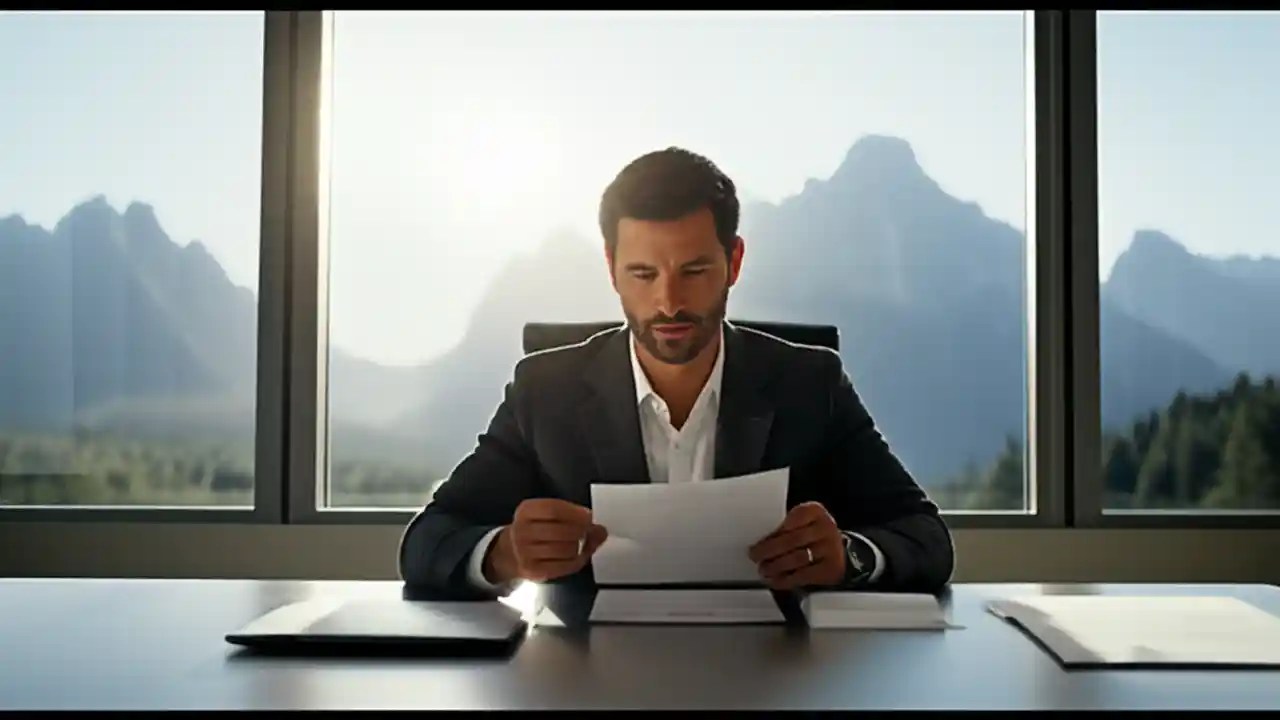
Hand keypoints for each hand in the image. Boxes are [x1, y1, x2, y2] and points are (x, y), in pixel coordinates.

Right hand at [484, 498, 607, 584]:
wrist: (508, 552)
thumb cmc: (534, 529)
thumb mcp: (547, 516)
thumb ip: (573, 518)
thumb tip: (601, 531)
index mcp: (526, 511)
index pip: (554, 509)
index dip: (575, 513)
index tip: (589, 516)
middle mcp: (522, 531)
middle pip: (560, 531)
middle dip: (581, 531)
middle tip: (590, 531)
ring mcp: (525, 553)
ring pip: (564, 550)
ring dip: (580, 548)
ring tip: (583, 544)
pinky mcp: (532, 571)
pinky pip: (562, 567)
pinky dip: (576, 562)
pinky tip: (578, 556)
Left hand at [748, 501, 845, 590]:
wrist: (836, 552)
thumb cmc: (811, 535)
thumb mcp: (801, 523)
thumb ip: (784, 527)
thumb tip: (759, 542)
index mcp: (815, 511)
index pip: (793, 518)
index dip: (775, 531)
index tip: (757, 540)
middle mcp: (826, 528)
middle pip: (793, 539)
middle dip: (769, 550)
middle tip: (755, 555)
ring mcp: (831, 549)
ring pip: (797, 558)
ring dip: (776, 566)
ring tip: (764, 569)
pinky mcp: (831, 569)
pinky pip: (804, 576)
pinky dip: (786, 580)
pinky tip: (775, 580)